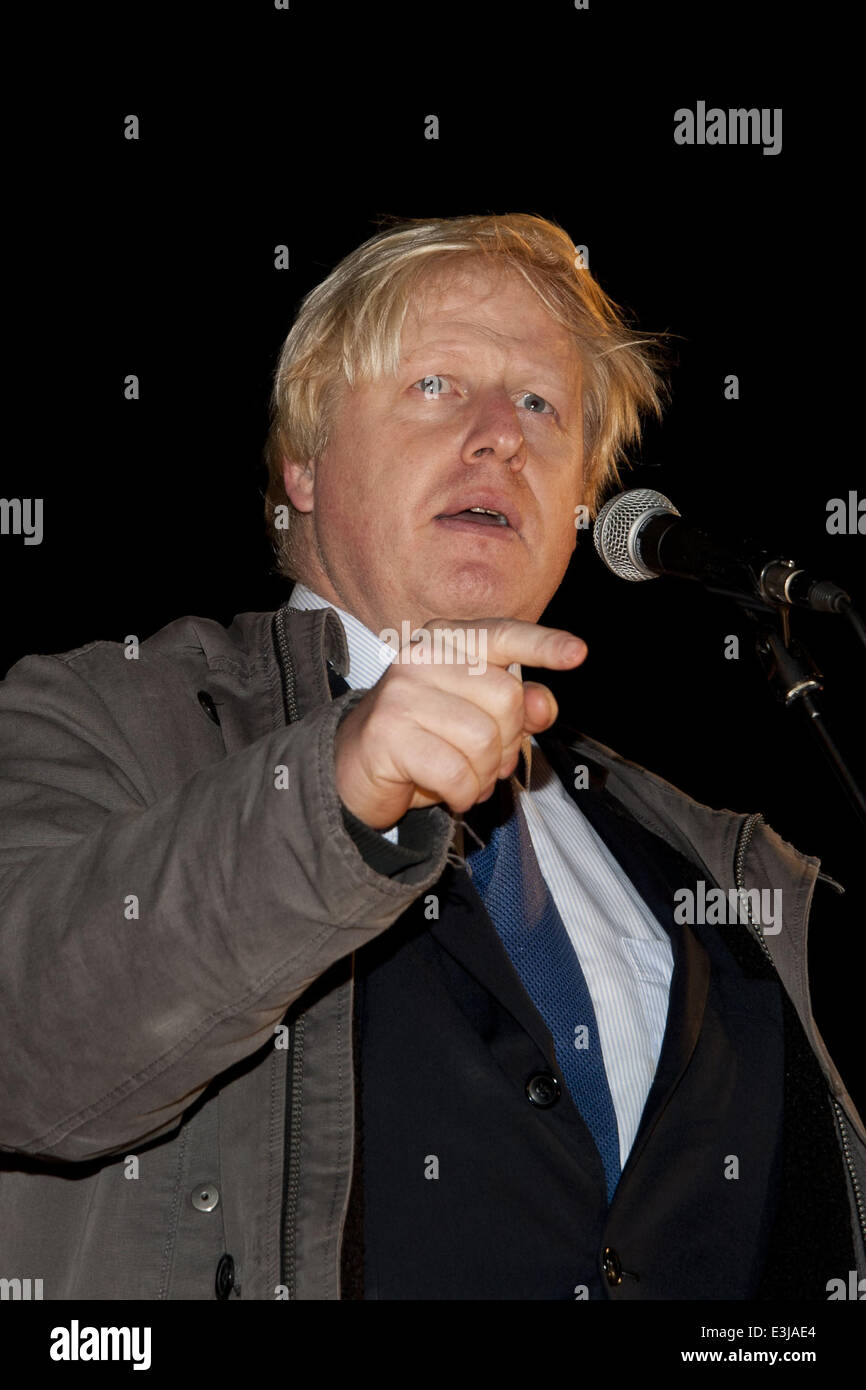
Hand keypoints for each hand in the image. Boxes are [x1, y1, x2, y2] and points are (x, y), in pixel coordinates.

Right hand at [334, 618, 587, 828]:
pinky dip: (461, 794)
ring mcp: (401, 692)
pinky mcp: (387, 732)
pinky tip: (447, 793)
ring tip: (464, 779)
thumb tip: (547, 703)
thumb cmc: (423, 739)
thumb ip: (518, 707)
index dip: (543, 645)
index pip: (503, 635)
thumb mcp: (476, 718)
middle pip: (507, 699)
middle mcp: (421, 656)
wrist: (353, 768)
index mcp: (447, 640)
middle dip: (507, 744)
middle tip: (484, 762)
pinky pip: (456, 773)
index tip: (578, 654)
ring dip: (483, 775)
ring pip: (484, 740)